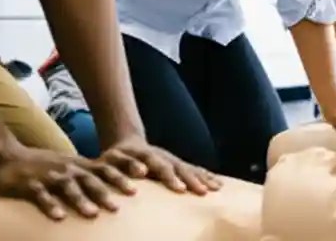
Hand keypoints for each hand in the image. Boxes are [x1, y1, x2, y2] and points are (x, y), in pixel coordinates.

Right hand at [0, 142, 127, 220]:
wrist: (5, 158)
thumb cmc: (42, 166)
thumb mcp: (69, 167)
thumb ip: (89, 176)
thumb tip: (114, 187)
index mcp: (78, 165)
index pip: (106, 166)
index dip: (125, 169)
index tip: (145, 173)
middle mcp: (67, 169)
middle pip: (92, 178)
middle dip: (111, 187)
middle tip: (130, 195)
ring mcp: (48, 176)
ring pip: (68, 188)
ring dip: (81, 200)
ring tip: (94, 214)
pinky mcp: (30, 186)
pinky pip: (41, 197)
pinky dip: (50, 206)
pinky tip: (58, 217)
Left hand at [97, 134, 220, 195]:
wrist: (127, 145)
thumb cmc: (119, 158)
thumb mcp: (116, 161)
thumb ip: (128, 166)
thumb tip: (139, 173)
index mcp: (149, 155)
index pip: (162, 167)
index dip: (171, 178)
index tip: (180, 189)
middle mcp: (165, 157)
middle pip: (181, 168)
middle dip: (193, 180)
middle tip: (203, 191)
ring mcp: (174, 160)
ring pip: (192, 168)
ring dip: (205, 178)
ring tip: (217, 188)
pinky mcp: (179, 164)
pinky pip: (196, 170)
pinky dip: (207, 176)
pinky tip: (218, 184)